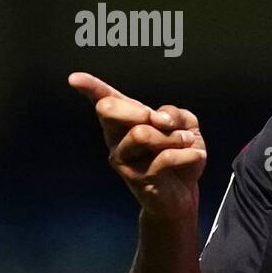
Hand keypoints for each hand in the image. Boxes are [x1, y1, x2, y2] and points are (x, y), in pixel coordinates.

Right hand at [68, 71, 205, 219]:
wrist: (184, 194)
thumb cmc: (179, 154)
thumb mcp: (184, 126)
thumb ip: (173, 114)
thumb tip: (161, 117)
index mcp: (125, 121)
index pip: (104, 100)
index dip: (90, 87)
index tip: (75, 78)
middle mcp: (116, 138)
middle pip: (109, 111)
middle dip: (138, 109)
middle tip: (165, 122)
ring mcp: (123, 159)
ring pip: (140, 133)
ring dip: (173, 136)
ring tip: (186, 141)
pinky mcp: (138, 179)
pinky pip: (165, 158)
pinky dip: (188, 154)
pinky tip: (196, 156)